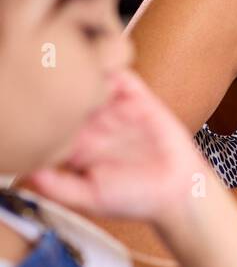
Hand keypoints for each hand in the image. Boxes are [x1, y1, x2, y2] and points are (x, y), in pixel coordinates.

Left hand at [22, 69, 209, 221]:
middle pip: (65, 93)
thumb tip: (27, 169)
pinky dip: (113, 67)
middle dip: (56, 84)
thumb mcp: (89, 198)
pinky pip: (124, 76)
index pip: (48, 120)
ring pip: (91, 79)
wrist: (179, 193)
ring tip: (76, 71)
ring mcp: (116, 111)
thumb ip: (57, 186)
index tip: (30, 104)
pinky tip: (105, 74)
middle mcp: (94, 125)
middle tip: (48, 79)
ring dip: (82, 70)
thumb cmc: (135, 199)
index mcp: (76, 145)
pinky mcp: (141, 101)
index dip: (36, 110)